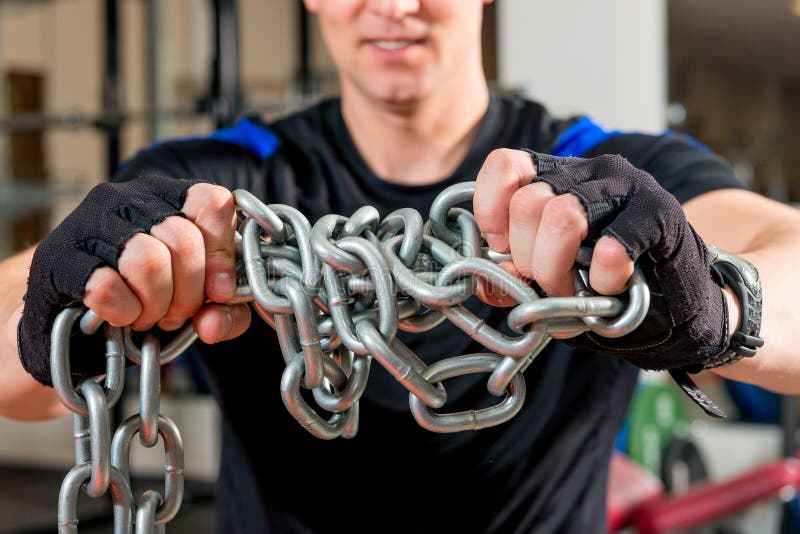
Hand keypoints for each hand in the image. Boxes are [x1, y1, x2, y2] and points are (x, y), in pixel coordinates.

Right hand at [19, 174, 250, 385]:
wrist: (67, 315)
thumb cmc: (142, 297)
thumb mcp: (197, 302)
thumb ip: (225, 313)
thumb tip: (214, 321)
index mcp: (167, 196)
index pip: (212, 203)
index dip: (221, 254)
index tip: (219, 291)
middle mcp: (127, 198)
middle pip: (183, 241)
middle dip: (190, 293)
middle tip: (176, 313)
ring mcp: (88, 222)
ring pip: (147, 260)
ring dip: (156, 303)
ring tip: (148, 314)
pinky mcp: (57, 257)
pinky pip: (106, 286)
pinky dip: (123, 312)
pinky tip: (121, 315)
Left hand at [472, 148, 729, 371]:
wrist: (681, 306)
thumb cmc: (610, 287)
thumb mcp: (549, 278)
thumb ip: (513, 274)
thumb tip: (482, 282)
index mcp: (558, 178)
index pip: (504, 166)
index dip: (491, 211)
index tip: (502, 250)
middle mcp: (589, 173)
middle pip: (527, 202)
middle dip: (527, 259)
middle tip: (548, 285)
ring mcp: (627, 188)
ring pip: (561, 215)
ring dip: (558, 269)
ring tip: (574, 292)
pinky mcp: (660, 214)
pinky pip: (613, 243)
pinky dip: (602, 276)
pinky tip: (609, 286)